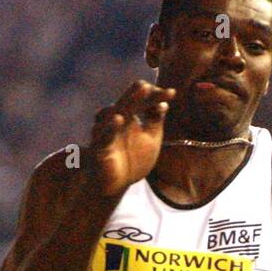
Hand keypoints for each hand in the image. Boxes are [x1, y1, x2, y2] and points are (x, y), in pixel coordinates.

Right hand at [87, 80, 175, 196]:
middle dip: (139, 93)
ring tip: (139, 92)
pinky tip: (118, 119)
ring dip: (127, 102)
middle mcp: (115, 121)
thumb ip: (155, 121)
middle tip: (150, 84)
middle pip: (127, 102)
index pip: (142, 100)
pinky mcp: (99, 149)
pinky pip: (103, 137)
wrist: (116, 186)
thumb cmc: (132, 160)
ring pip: (113, 114)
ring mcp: (105, 134)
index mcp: (129, 116)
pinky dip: (109, 128)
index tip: (172, 93)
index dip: (156, 96)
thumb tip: (163, 103)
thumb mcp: (150, 139)